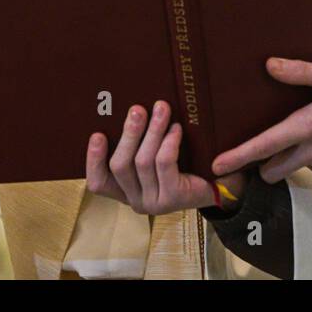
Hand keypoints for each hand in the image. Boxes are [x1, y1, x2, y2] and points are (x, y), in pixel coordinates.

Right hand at [85, 100, 246, 214]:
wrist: (217, 184)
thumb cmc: (182, 164)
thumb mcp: (153, 156)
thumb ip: (136, 145)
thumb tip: (127, 111)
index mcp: (124, 192)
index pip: (99, 183)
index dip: (94, 160)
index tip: (97, 133)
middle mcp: (135, 202)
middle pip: (121, 166)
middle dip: (129, 134)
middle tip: (137, 109)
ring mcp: (154, 203)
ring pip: (144, 162)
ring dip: (152, 131)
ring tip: (161, 109)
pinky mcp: (173, 198)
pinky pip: (165, 164)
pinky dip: (169, 142)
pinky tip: (176, 128)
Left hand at [212, 59, 311, 182]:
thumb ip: (300, 72)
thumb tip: (270, 65)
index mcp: (306, 127)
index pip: (264, 146)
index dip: (238, 156)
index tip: (216, 166)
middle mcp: (311, 152)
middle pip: (272, 169)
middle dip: (263, 163)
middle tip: (266, 146)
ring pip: (294, 168)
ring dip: (292, 157)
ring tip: (308, 134)